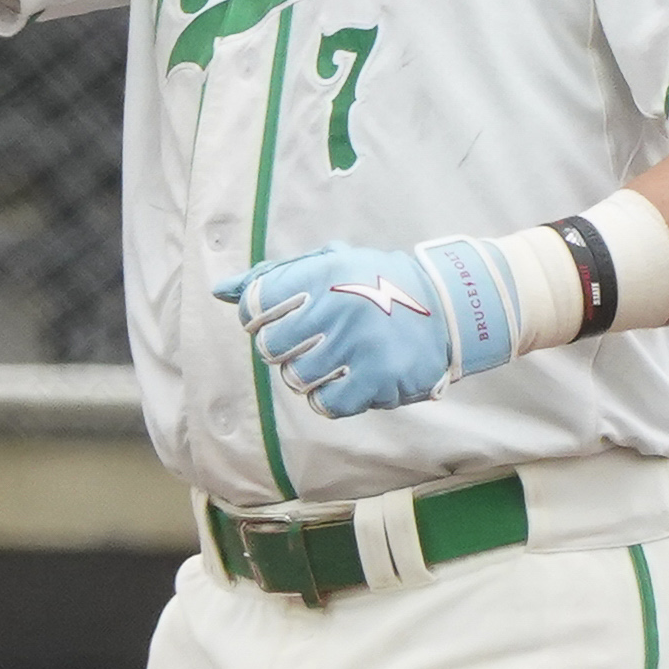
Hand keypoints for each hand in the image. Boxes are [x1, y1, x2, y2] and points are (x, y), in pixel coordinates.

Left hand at [215, 237, 519, 417]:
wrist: (447, 308)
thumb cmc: (375, 285)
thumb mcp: (328, 265)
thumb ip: (272, 277)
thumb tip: (221, 290)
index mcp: (321, 272)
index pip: (255, 305)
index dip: (261, 318)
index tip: (283, 319)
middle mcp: (337, 305)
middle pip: (271, 347)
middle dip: (287, 349)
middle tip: (315, 341)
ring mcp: (358, 344)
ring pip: (296, 379)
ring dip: (311, 375)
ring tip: (338, 358)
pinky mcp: (377, 379)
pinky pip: (326, 403)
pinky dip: (334, 397)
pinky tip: (352, 378)